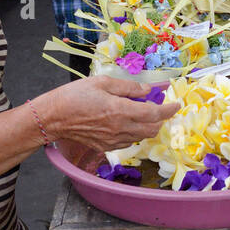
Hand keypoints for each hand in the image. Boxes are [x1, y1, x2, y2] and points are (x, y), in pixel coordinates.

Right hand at [36, 74, 177, 151]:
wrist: (53, 118)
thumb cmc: (74, 95)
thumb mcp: (102, 82)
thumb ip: (128, 87)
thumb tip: (147, 90)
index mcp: (120, 110)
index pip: (154, 113)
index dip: (169, 109)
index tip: (177, 104)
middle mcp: (120, 129)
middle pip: (152, 129)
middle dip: (161, 119)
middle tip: (160, 107)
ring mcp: (113, 140)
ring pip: (142, 137)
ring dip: (148, 126)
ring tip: (144, 113)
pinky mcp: (106, 147)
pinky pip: (128, 142)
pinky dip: (135, 133)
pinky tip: (128, 122)